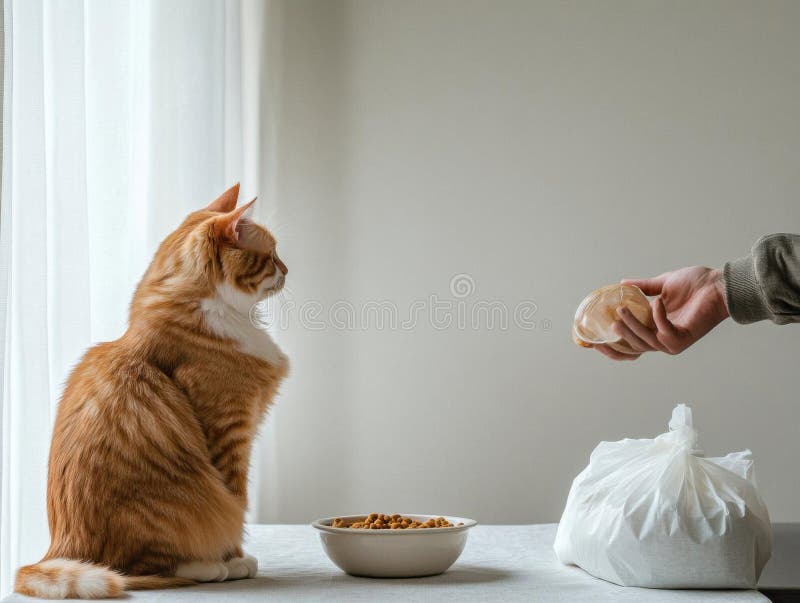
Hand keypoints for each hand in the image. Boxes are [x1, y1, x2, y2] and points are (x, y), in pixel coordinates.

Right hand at [594, 266, 729, 360]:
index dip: (612, 349)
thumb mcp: (663, 284)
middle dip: (620, 334)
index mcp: (655, 329)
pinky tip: (658, 302)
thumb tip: (622, 283)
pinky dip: (658, 316)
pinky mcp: (683, 339)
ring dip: (632, 326)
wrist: (718, 284)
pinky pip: (664, 332)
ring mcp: (673, 342)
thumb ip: (644, 287)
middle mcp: (663, 340)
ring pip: (645, 341)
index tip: (593, 343)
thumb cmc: (696, 285)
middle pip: (634, 346)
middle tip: (611, 319)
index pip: (630, 346)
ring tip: (623, 308)